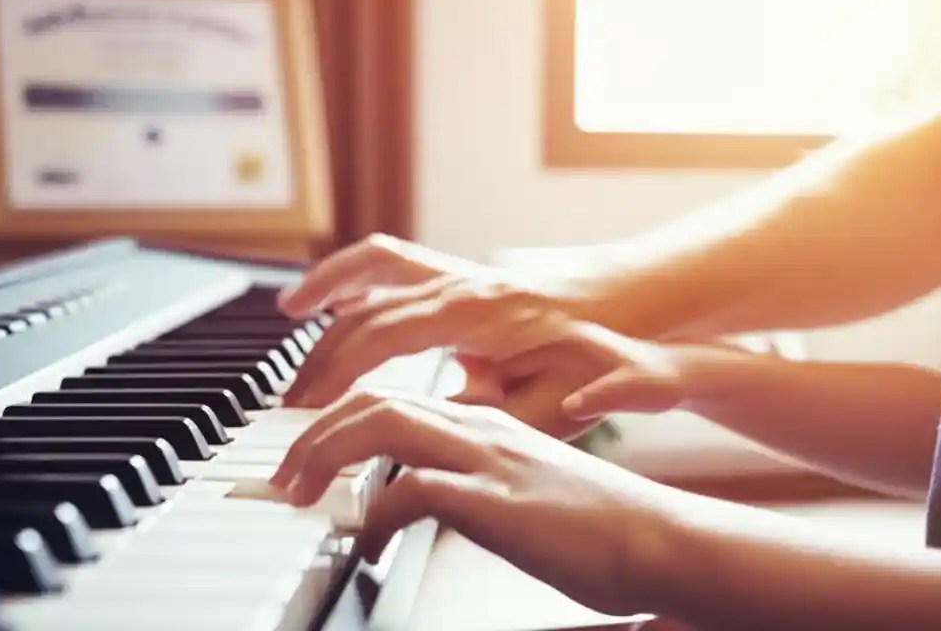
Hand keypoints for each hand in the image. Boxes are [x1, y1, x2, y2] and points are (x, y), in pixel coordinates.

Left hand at [270, 392, 672, 615]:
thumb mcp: (519, 485)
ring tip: (299, 494)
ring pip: (383, 423)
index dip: (336, 418)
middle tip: (284, 474)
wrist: (656, 540)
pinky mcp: (496, 497)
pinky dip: (375, 513)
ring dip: (327, 455)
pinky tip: (367, 542)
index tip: (304, 452)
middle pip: (373, 400)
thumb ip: (472, 475)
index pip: (391, 398)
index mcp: (481, 421)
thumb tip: (424, 491)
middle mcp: (478, 426)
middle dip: (313, 431)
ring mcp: (487, 457)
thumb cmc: (594, 522)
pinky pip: (412, 489)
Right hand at [282, 271, 679, 437]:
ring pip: (374, 265)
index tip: (307, 408)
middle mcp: (458, 285)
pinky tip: (338, 298)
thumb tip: (427, 430)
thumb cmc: (595, 351)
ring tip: (290, 310)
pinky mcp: (459, 278)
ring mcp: (457, 275)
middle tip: (291, 399)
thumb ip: (485, 418)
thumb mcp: (549, 405)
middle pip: (366, 307)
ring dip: (328, 286)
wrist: (627, 303)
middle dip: (320, 353)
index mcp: (474, 314)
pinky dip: (357, 276)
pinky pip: (394, 265)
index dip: (337, 373)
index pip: (382, 335)